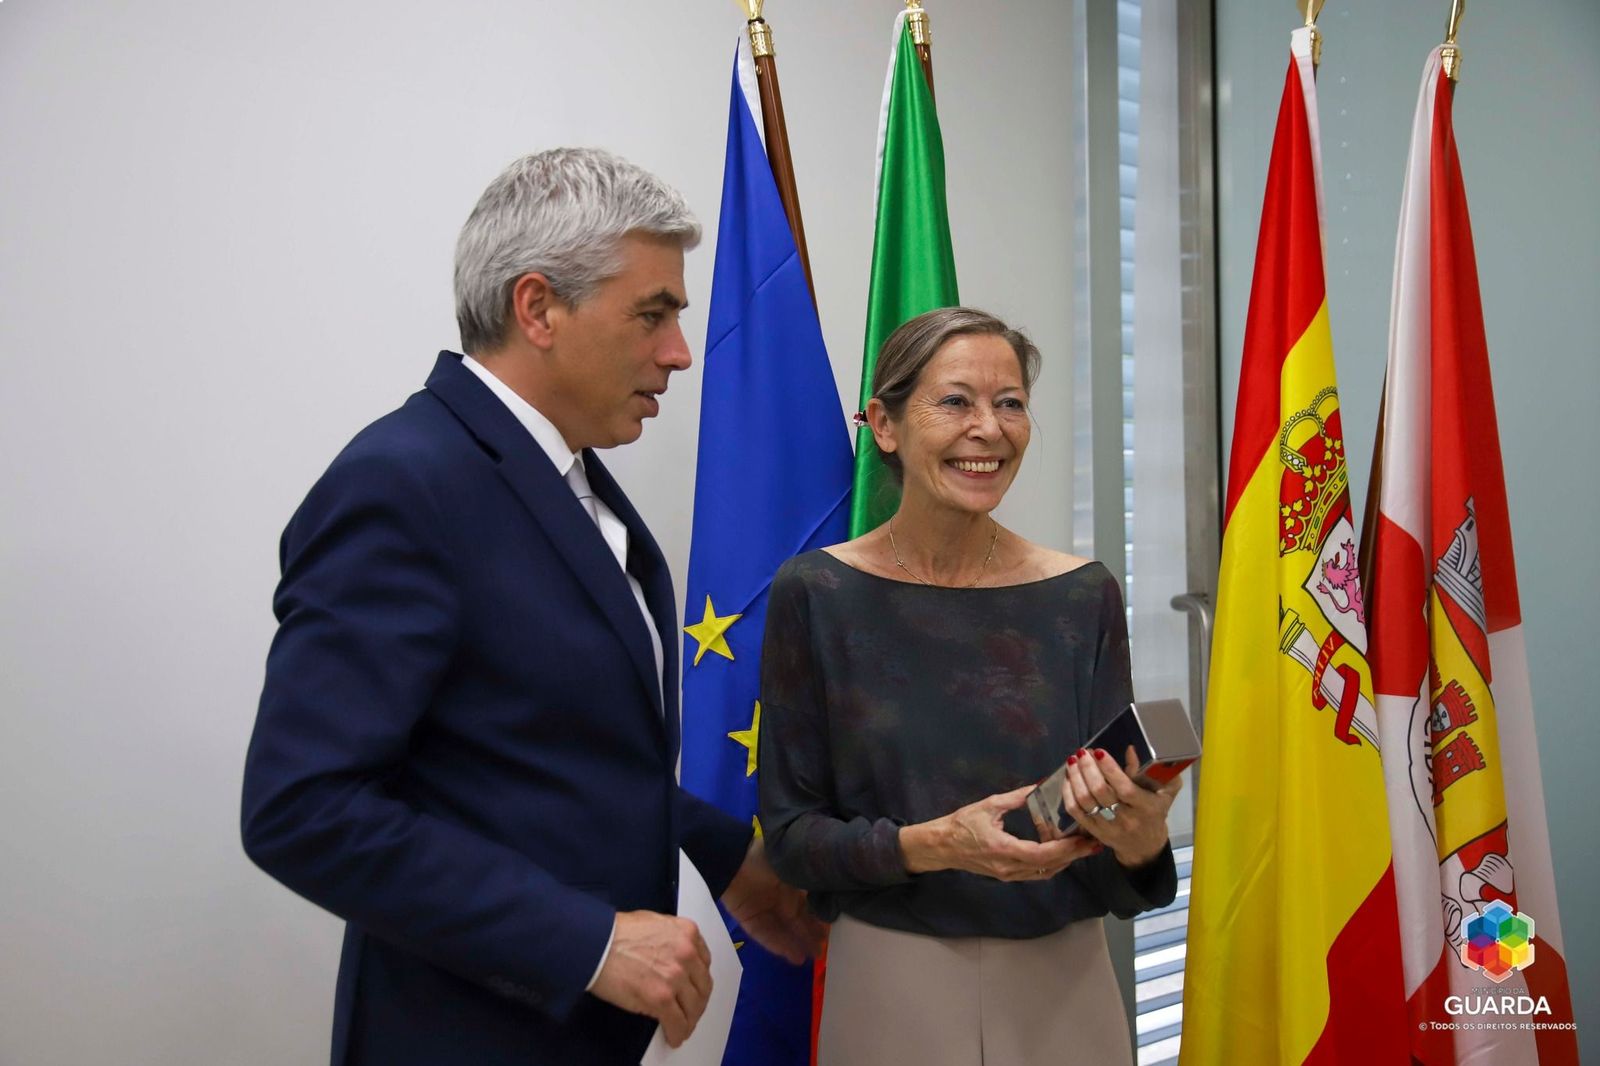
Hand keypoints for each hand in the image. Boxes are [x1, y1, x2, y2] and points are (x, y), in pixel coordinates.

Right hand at [589, 911, 711, 1047]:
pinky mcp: (661, 998)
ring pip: (693, 1007)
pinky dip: (677, 1032)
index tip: (695, 987)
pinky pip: (677, 1022)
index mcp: (686, 933)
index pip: (704, 962)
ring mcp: (675, 976)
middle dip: (697, 1001)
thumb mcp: (655, 924)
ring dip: (689, 1020)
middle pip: (702, 986)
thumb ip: (671, 940)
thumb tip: (672, 958)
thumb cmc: (614, 933)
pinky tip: (674, 1036)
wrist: (595, 944)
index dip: (699, 979)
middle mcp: (686, 953)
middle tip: (691, 1010)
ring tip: (683, 1026)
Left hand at [720, 839, 826, 963]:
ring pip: (783, 931)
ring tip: (811, 960)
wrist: (735, 859)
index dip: (819, 919)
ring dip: (796, 945)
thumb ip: (811, 884)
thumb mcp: (796, 868)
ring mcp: (764, 909)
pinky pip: (766, 935)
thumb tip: (831, 895)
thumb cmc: (768, 858)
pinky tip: (793, 957)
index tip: (831, 931)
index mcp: (792, 882)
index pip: (809, 905)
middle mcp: (780, 898)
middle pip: (797, 921)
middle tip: (823, 951)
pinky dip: (778, 945)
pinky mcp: (749, 919)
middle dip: (810, 936)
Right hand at [901, 785, 1102, 881]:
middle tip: (1094, 842)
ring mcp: (1009, 874)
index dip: (1066, 849)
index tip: (1084, 839)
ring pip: (1045, 872)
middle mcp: (1009, 867)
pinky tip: (1062, 852)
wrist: (941, 846)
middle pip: (1050, 866)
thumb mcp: (989, 805)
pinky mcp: (1008, 875)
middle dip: (1074, 855)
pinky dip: (1052, 864)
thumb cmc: (961, 824)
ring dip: (1065, 861)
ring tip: (1083, 847)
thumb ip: (1016, 798)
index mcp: (1004, 849)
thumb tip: (1039, 785)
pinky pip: (1036, 873)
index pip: (1042, 854)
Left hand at [1061, 746, 1180, 867]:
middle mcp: (1125, 819)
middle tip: (1082, 752)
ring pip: (1084, 800)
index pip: (1124, 788)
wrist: (1144, 846)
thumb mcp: (1163, 792)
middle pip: (1100, 792)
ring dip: (1075, 777)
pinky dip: (1068, 792)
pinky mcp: (1093, 831)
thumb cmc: (1155, 812)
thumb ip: (1154, 772)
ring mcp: (1107, 826)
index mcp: (1145, 808)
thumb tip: (1130, 750)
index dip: (1110, 769)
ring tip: (1073, 761)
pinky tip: (1069, 777)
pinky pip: (1075, 811)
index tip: (1099, 752)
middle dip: (1088, 768)